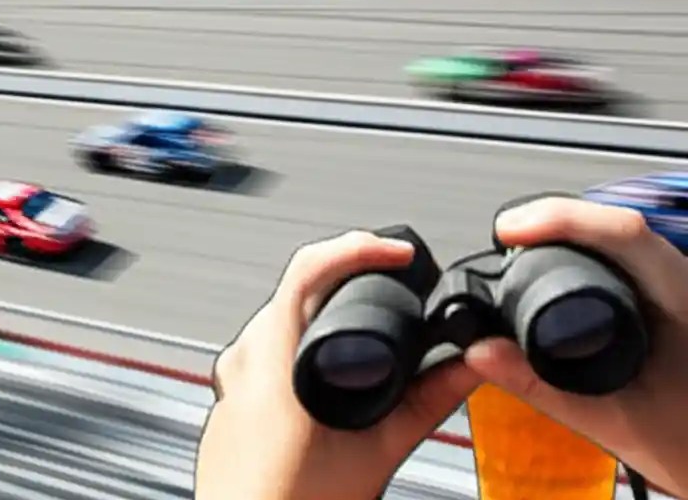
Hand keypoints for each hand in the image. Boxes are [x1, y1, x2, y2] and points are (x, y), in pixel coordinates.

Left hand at [196, 231, 478, 499]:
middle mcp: (242, 360)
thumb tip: (468, 365)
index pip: (307, 267)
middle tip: (392, 272)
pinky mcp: (230, 395)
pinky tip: (330, 359)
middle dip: (348, 274)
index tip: (395, 251)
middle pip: (294, 289)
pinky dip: (303, 341)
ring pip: (279, 317)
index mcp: (272, 360)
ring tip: (367, 310)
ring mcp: (231, 377)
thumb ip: (428, 402)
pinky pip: (265, 348)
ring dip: (325, 308)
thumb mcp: (378, 451)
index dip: (359, 246)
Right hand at [466, 197, 687, 496]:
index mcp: (684, 304)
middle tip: (507, 232)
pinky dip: (584, 248)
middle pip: (617, 223)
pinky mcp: (669, 297)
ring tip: (521, 239)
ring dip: (570, 229)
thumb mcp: (613, 422)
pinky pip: (626, 253)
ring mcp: (680, 288)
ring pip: (625, 233)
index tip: (513, 230)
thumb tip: (481, 351)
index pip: (625, 234)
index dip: (562, 219)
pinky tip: (555, 257)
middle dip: (555, 217)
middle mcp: (686, 286)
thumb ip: (541, 386)